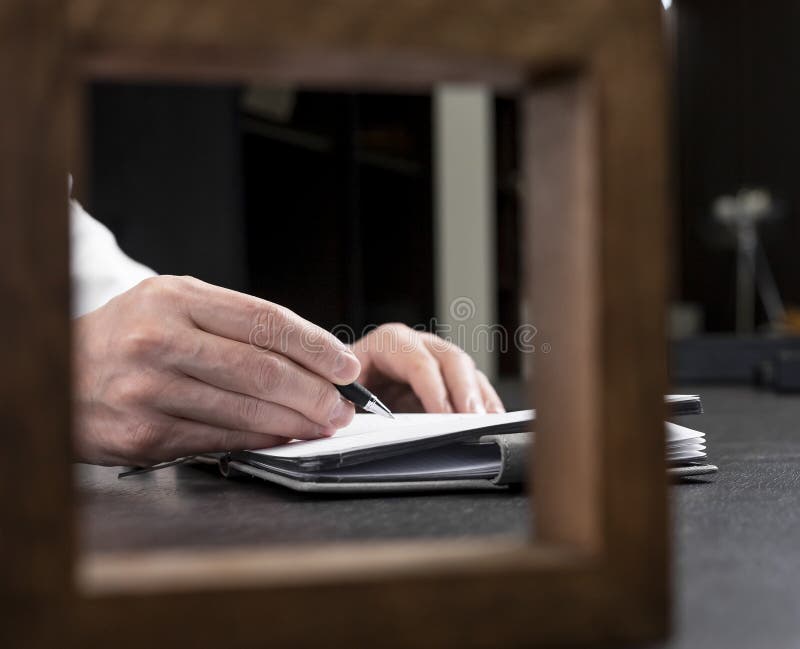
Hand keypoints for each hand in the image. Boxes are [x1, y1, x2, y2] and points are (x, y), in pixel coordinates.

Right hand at [73, 276, 361, 465]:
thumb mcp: (172, 304)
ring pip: (247, 410)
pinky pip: (222, 439)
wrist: (58, 374)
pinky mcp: (145, 434)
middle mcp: (161, 340)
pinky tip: (284, 437)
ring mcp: (151, 390)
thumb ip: (233, 322)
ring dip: (297, 421)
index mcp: (176, 298)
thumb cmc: (128, 336)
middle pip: (263, 370)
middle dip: (316, 392)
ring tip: (324, 423)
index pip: (266, 321)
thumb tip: (307, 353)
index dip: (316, 346)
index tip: (346, 365)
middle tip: (342, 405)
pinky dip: (262, 440)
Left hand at [350, 323, 504, 413]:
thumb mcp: (338, 388)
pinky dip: (485, 402)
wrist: (343, 384)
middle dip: (464, 392)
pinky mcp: (448, 378)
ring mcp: (436, 359)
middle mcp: (418, 345)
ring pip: (467, 371)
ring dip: (480, 397)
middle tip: (471, 420)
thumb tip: (351, 413)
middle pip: (450, 361)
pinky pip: (473, 385)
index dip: (433, 389)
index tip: (443, 415)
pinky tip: (493, 419)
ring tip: (488, 423)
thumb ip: (345, 397)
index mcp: (389, 342)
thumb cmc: (342, 385)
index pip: (417, 362)